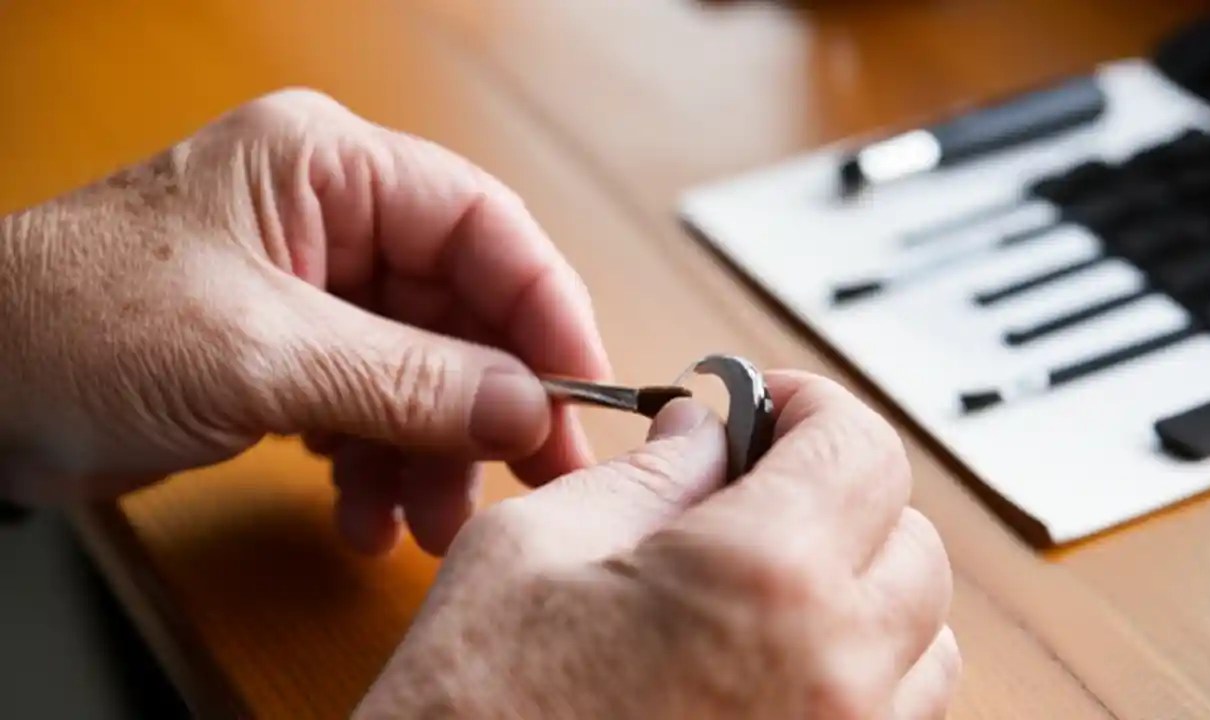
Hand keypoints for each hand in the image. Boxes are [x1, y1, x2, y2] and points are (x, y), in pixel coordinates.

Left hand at [0, 89, 609, 554]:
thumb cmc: (67, 326)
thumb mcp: (257, 355)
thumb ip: (405, 381)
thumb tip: (523, 407)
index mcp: (327, 167)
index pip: (482, 224)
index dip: (544, 307)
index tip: (581, 390)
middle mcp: (331, 218)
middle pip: (463, 307)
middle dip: (490, 402)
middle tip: (532, 478)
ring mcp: (312, 289)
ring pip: (424, 368)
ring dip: (434, 452)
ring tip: (429, 525)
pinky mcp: (289, 352)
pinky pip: (373, 406)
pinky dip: (380, 466)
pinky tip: (368, 519)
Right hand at [357, 372, 958, 719]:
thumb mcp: (528, 554)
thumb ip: (644, 477)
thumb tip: (704, 434)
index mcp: (761, 580)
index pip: (862, 447)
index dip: (811, 406)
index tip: (766, 408)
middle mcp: (835, 676)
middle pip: (913, 541)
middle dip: (838, 494)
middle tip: (754, 490)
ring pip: (923, 641)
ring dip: (859, 591)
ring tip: (760, 587)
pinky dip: (856, 674)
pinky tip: (764, 665)